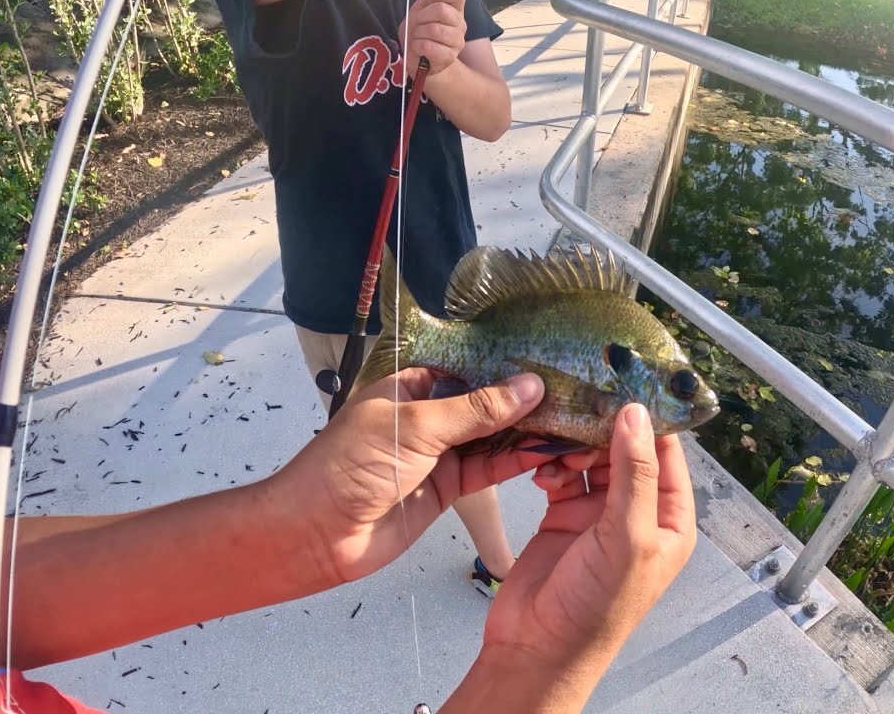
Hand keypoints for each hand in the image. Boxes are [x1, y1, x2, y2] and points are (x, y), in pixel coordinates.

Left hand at [283, 367, 563, 587]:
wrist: (317, 534)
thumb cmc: (350, 465)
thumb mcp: (416, 426)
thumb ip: (476, 409)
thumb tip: (530, 385)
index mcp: (412, 384)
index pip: (471, 366)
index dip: (509, 365)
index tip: (553, 359)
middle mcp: (429, 414)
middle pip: (487, 402)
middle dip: (526, 399)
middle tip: (576, 391)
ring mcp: (440, 451)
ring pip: (493, 436)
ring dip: (529, 431)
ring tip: (574, 419)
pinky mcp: (448, 487)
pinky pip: (489, 468)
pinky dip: (517, 460)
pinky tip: (550, 450)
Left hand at [397, 0, 466, 76]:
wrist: (416, 58)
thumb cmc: (419, 31)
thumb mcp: (420, 8)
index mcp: (455, 9)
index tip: (428, 3)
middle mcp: (460, 24)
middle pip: (441, 10)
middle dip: (422, 16)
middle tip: (418, 25)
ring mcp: (457, 41)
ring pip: (434, 29)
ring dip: (418, 33)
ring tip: (418, 38)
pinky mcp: (450, 57)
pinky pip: (428, 46)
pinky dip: (417, 46)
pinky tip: (419, 49)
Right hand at [465, 405, 696, 705]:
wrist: (538, 647)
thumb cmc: (595, 610)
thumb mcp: (628, 539)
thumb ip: (635, 475)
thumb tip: (637, 416)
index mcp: (669, 522)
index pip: (667, 455)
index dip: (651, 419)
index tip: (632, 381)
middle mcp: (637, 514)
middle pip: (626, 450)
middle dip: (605, 426)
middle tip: (584, 396)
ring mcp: (599, 515)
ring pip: (591, 459)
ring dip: (574, 444)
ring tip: (559, 434)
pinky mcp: (563, 516)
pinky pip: (561, 474)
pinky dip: (551, 464)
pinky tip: (542, 465)